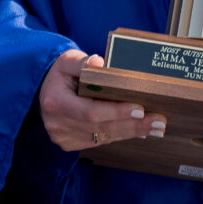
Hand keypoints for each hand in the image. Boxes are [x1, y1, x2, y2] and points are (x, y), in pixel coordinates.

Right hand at [41, 48, 166, 150]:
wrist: (44, 88)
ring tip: (155, 128)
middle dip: (133, 124)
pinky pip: (99, 142)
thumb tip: (99, 63)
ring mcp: (62, 136)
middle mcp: (56, 123)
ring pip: (103, 137)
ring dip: (131, 132)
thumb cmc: (60, 72)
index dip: (117, 112)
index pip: (91, 111)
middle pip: (101, 128)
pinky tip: (138, 132)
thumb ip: (83, 62)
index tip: (141, 109)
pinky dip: (119, 136)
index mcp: (55, 101)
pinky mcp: (68, 143)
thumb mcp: (68, 60)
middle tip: (159, 121)